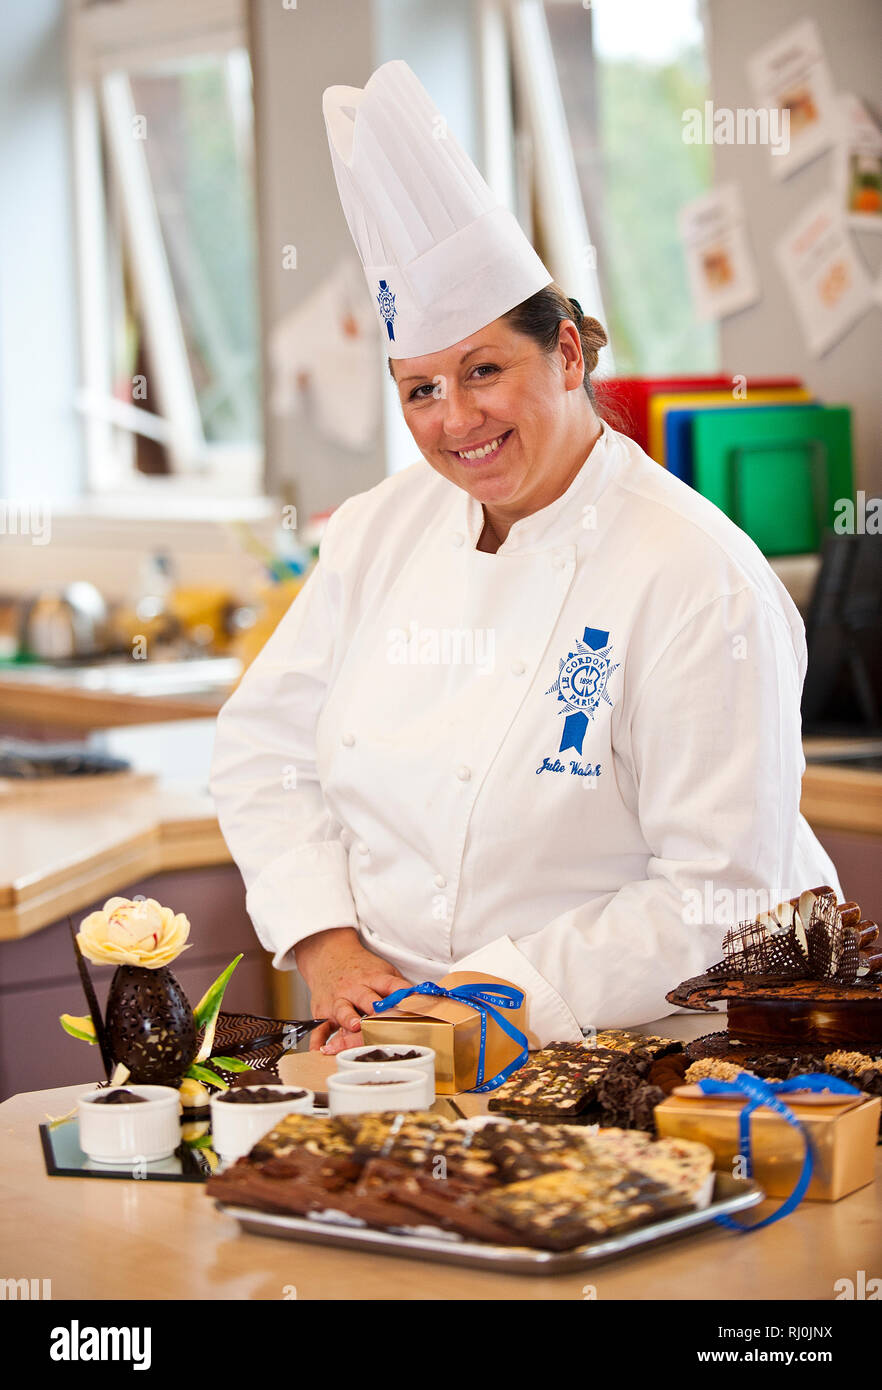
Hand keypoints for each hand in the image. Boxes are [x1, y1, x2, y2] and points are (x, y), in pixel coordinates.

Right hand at [294, 927, 408, 1053]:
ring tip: (354, 1026)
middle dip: (375, 1008)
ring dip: (349, 1018)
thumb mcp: (383, 971)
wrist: (327, 955)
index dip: (402, 993)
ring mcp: (338, 999)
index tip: (411, 1002)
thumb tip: (429, 1002)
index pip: (391, 985)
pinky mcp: (324, 1011)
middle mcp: (355, 988)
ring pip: (343, 1010)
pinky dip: (318, 1038)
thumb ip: (400, 988)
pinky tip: (321, 1049)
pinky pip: (320, 1027)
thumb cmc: (361, 969)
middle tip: (383, 1018)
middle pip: (366, 998)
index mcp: (374, 978)